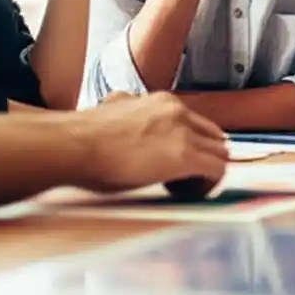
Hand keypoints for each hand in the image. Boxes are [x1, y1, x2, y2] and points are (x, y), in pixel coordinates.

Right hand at [76, 93, 227, 191]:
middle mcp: (177, 110)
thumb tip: (119, 106)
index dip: (191, 145)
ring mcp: (183, 132)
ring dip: (205, 174)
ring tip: (180, 189)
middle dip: (204, 158)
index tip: (172, 163)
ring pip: (221, 153)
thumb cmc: (81, 137)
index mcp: (160, 101)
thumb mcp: (111, 110)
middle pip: (214, 136)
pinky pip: (217, 170)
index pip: (195, 122)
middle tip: (181, 179)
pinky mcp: (185, 156)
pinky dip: (206, 186)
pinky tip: (182, 194)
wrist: (73, 145)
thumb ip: (125, 108)